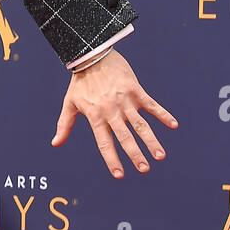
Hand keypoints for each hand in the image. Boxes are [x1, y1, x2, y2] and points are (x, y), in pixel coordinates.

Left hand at [51, 49, 177, 177]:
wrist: (92, 54)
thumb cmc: (80, 82)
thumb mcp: (69, 103)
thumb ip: (64, 125)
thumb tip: (55, 144)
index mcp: (96, 117)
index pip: (104, 143)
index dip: (112, 159)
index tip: (119, 175)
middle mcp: (112, 111)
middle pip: (125, 137)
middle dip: (135, 155)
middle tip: (144, 169)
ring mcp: (125, 101)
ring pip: (141, 124)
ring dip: (151, 140)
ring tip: (160, 156)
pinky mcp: (136, 90)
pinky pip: (152, 105)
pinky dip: (163, 115)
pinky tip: (174, 125)